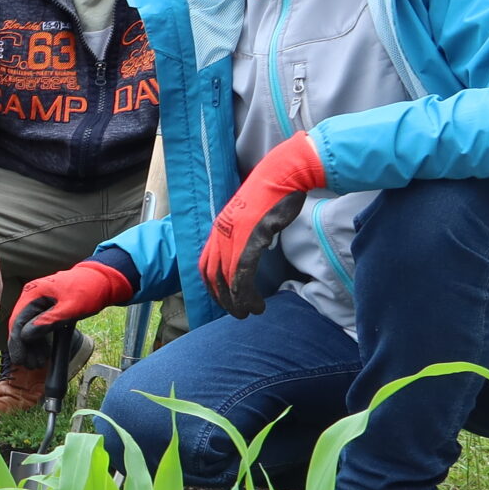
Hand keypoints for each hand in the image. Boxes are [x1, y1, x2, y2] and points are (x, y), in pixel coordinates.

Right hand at [5, 261, 132, 359]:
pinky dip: (39, 338)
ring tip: (37, 362)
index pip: (17, 321)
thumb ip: (46, 322)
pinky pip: (37, 324)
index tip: (19, 359)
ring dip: (32, 345)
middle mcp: (31, 296)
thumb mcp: (68, 309)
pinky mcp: (46, 307)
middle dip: (24, 347)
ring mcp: (38, 301)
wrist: (102, 280)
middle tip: (29, 364)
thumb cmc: (87, 290)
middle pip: (20, 325)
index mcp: (32, 293)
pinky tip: (43, 351)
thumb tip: (25, 336)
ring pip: (28, 327)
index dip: (16, 342)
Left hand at [200, 132, 324, 316]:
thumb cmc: (272, 194)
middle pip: (213, 277)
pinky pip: (242, 274)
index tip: (225, 301)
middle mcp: (220, 234)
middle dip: (224, 300)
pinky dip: (247, 293)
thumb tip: (250, 249)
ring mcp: (233, 237)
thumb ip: (244, 233)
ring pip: (227, 280)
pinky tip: (256, 303)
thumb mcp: (250, 216)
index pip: (206, 266)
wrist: (282, 175)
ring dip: (237, 302)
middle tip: (237, 314)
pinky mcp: (250, 240)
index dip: (213, 287)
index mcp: (218, 228)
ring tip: (250, 312)